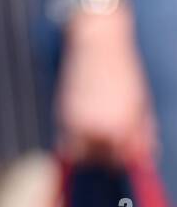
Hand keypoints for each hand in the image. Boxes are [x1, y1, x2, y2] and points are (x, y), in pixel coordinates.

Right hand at [57, 10, 153, 165]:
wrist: (97, 45)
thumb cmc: (123, 72)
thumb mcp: (141, 104)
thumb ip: (143, 133)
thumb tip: (145, 157)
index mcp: (121, 128)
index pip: (122, 160)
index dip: (125, 160)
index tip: (126, 157)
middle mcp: (97, 128)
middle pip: (99, 161)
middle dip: (106, 158)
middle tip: (112, 146)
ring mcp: (75, 122)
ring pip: (79, 155)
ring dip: (87, 152)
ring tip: (95, 138)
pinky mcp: (61, 113)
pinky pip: (64, 142)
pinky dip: (72, 143)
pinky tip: (82, 130)